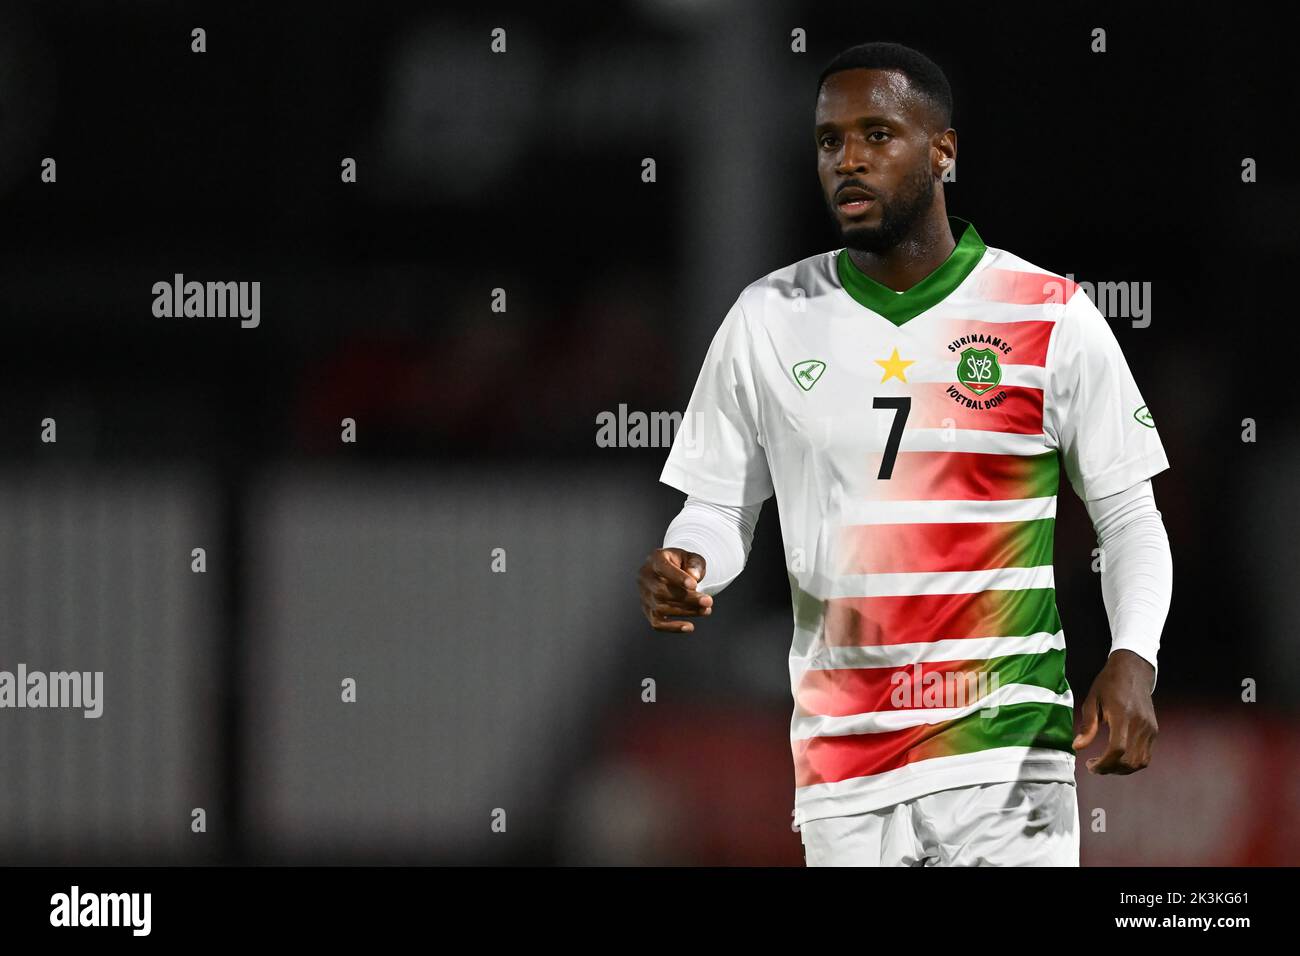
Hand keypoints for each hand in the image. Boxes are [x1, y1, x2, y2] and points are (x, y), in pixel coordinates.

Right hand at [637, 548, 711, 632]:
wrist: (675, 572)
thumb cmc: (684, 564)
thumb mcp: (693, 558)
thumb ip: (695, 564)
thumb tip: (694, 576)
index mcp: (655, 559)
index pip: (662, 568)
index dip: (677, 578)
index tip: (695, 585)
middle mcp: (645, 576)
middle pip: (661, 591)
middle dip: (687, 598)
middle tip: (708, 601)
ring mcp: (644, 595)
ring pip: (660, 608)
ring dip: (686, 611)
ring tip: (706, 610)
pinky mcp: (648, 610)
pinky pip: (656, 623)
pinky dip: (673, 627)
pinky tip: (690, 627)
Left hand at [1072, 649, 1158, 773]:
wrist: (1133, 670)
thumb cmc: (1109, 683)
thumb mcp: (1092, 700)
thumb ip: (1087, 725)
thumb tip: (1077, 747)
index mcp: (1122, 715)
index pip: (1117, 748)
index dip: (1104, 763)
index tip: (1090, 765)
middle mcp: (1140, 724)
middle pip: (1130, 760)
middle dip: (1110, 769)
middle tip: (1095, 767)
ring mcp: (1150, 728)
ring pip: (1140, 762)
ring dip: (1122, 769)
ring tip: (1106, 764)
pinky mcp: (1154, 730)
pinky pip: (1146, 755)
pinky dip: (1132, 762)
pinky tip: (1118, 757)